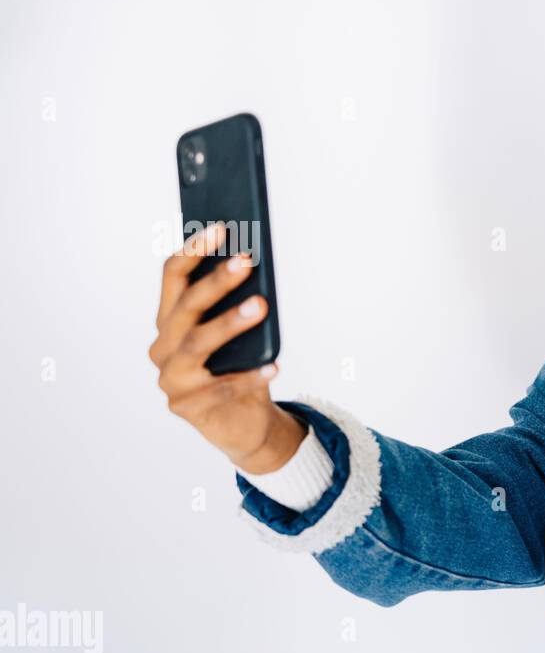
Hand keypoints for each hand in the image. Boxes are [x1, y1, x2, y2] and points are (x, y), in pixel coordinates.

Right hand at [149, 222, 304, 472]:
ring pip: (198, 344)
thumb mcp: (237, 335)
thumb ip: (235, 305)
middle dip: (215, 281)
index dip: (194, 250)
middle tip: (245, 260)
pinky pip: (223, 386)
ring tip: (261, 306)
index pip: (172, 277)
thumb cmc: (239, 368)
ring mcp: (172, 379)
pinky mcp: (188, 407)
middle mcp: (163, 347)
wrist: (242, 424)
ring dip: (230, 322)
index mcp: (169, 321)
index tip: (220, 228)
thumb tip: (252, 264)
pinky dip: (250, 374)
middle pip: (185, 307)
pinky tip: (274, 364)